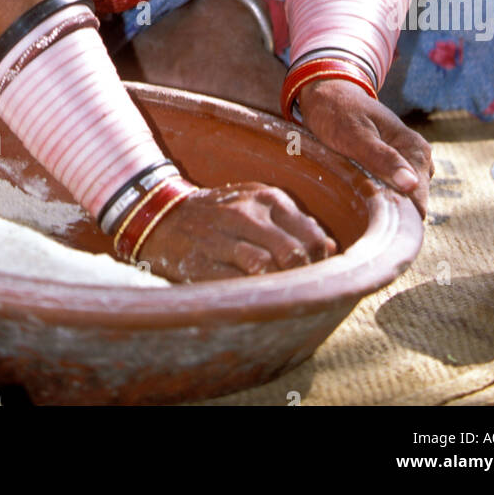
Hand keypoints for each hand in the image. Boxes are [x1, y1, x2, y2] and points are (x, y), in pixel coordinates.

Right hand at [136, 182, 336, 282]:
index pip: (311, 235)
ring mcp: (222, 237)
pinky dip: (252, 293)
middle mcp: (246, 214)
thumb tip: (332, 249)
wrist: (161, 215)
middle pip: (294, 253)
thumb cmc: (221, 214)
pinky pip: (237, 283)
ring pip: (267, 268)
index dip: (320, 261)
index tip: (316, 274)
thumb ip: (295, 224)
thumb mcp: (258, 205)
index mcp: (266, 198)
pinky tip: (254, 296)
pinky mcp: (202, 262)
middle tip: (300, 289)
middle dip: (302, 276)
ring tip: (278, 294)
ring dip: (278, 286)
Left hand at [297, 78, 432, 217]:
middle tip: (359, 200)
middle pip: (413, 201)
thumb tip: (411, 185)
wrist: (327, 94)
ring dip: (384, 202)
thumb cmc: (338, 112)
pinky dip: (379, 195)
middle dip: (390, 208)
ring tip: (358, 193)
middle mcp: (418, 156)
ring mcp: (407, 162)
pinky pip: (394, 190)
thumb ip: (382, 159)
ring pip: (404, 198)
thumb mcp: (355, 136)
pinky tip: (361, 190)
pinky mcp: (395, 165)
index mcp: (415, 148)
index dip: (398, 213)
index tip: (372, 216)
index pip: (418, 198)